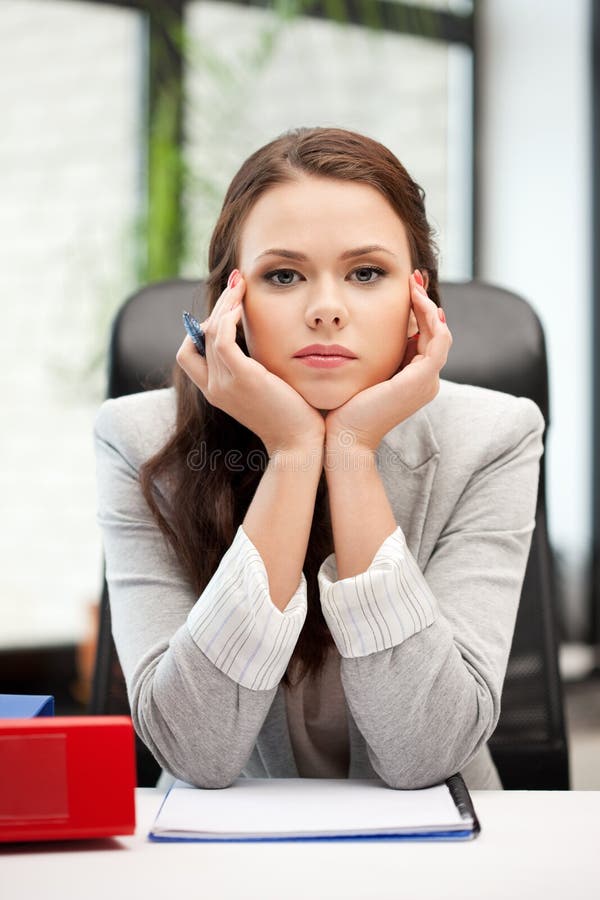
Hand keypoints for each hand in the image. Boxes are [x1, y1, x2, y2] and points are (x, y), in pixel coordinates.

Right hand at [176, 272, 325, 455]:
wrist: (299, 444)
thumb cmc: (291, 416)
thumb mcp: (264, 388)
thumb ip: (254, 367)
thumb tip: (256, 339)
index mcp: (215, 392)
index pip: (188, 353)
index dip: (201, 329)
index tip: (228, 310)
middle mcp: (213, 388)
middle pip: (196, 337)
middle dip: (215, 306)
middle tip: (235, 285)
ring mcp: (224, 385)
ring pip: (209, 332)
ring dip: (225, 304)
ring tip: (241, 287)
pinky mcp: (242, 379)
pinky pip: (221, 339)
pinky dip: (227, 318)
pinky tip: (242, 307)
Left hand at [324, 272, 452, 451]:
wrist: (343, 439)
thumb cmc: (342, 411)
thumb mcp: (359, 375)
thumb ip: (367, 356)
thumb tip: (355, 331)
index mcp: (413, 380)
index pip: (424, 338)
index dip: (418, 311)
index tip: (404, 287)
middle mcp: (425, 381)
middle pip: (436, 332)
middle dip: (425, 302)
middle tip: (413, 277)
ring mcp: (427, 381)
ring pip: (440, 332)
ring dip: (428, 304)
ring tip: (413, 283)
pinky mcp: (422, 379)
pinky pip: (438, 338)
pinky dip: (429, 316)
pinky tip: (413, 299)